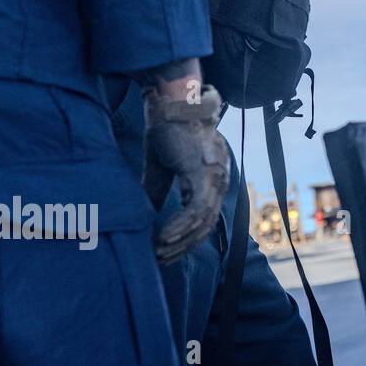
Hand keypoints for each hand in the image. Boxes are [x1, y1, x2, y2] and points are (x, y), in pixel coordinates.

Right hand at [142, 85, 229, 264]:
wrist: (172, 105)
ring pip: (202, 222)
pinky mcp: (203, 173)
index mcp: (211, 180)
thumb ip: (158, 192)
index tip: (167, 253)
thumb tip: (147, 214)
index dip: (187, 239)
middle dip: (183, 246)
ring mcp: (214, 178)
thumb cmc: (168, 132)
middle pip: (205, 226)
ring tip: (158, 252)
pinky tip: (162, 238)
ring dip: (179, 240)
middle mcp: (218, 181)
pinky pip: (195, 209)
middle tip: (161, 260)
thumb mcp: (161, 168)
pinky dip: (179, 226)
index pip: (205, 220)